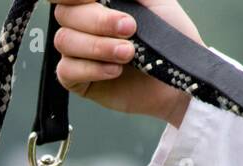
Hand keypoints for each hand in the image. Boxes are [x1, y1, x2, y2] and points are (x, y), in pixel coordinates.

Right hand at [52, 0, 203, 127]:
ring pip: (64, 41)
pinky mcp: (77, 79)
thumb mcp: (156, 2)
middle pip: (65, 14)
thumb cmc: (168, 38)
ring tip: (128, 53)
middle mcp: (82, 24)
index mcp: (96, 2)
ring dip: (97, 46)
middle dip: (98, 21)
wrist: (178, 76)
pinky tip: (115, 70)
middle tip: (129, 28)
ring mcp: (77, 52)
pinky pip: (67, 70)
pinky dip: (92, 69)